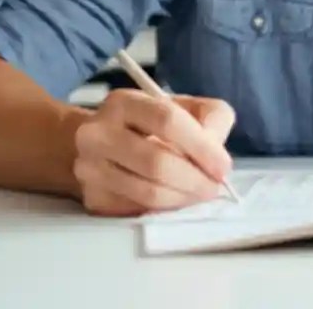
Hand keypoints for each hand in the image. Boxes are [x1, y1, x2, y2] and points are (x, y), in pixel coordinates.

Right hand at [72, 91, 234, 216]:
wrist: (99, 146)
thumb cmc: (151, 126)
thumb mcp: (184, 108)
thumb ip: (210, 120)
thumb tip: (218, 156)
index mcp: (125, 102)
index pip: (167, 121)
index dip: (201, 147)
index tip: (222, 167)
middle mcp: (98, 132)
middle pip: (156, 161)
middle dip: (194, 180)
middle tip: (213, 188)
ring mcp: (90, 167)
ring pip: (148, 192)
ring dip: (182, 198)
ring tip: (197, 195)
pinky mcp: (92, 197)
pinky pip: (137, 209)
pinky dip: (163, 209)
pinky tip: (172, 199)